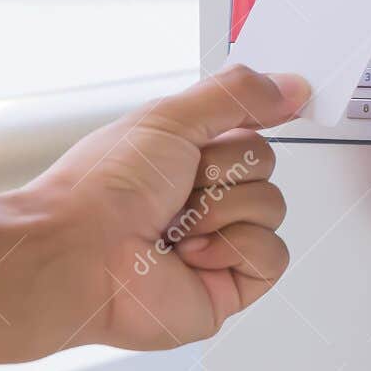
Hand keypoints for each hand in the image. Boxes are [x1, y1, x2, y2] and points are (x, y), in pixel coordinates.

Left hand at [28, 66, 310, 351]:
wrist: (78, 257)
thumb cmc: (101, 192)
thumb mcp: (170, 118)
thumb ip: (237, 94)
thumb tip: (292, 87)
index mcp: (187, 157)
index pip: (251, 129)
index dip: (255, 122)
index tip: (272, 109)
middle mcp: (204, 198)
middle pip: (266, 166)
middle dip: (226, 171)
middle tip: (183, 185)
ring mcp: (219, 241)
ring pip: (273, 208)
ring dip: (225, 210)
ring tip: (179, 225)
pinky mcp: (230, 284)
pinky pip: (274, 255)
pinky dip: (234, 248)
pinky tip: (193, 253)